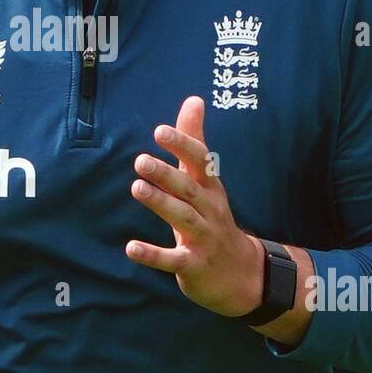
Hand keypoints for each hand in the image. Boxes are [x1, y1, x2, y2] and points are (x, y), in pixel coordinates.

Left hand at [125, 95, 262, 318]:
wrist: (240, 273)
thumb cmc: (213, 218)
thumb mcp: (205, 180)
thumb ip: (194, 141)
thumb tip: (193, 99)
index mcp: (210, 188)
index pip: (200, 161)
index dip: (182, 145)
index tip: (160, 130)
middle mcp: (209, 210)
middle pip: (189, 189)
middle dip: (166, 174)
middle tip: (140, 161)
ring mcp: (203, 239)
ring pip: (183, 219)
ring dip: (161, 204)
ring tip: (136, 188)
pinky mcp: (193, 265)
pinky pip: (172, 260)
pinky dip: (152, 255)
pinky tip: (131, 248)